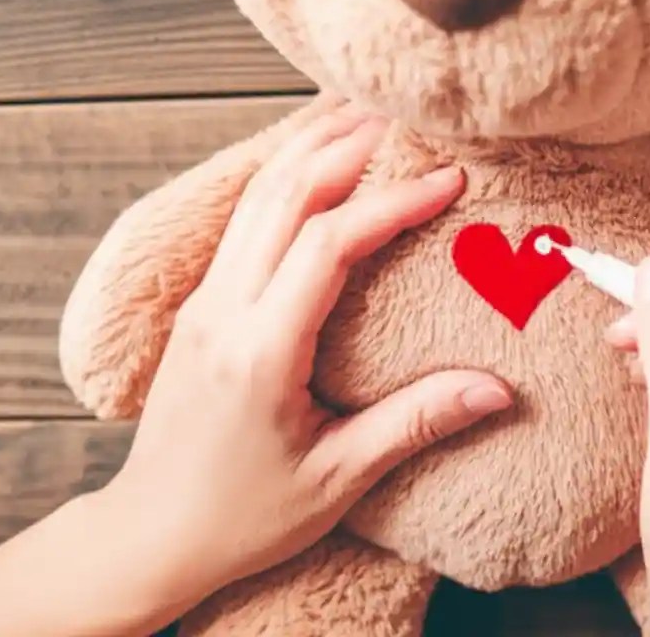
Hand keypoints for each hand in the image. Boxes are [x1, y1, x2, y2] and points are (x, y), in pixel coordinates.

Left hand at [93, 106, 510, 615]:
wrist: (151, 533)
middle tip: (408, 115)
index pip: (329, 243)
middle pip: (283, 194)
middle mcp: (223, 312)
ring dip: (309, 149)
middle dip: (346, 145)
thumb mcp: (338, 477)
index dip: (393, 201)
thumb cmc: (244, 516)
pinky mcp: (200, 309)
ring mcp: (204, 304)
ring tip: (362, 115)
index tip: (449, 178)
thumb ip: (416, 423)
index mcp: (260, 350)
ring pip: (255, 197)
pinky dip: (284, 180)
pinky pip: (243, 221)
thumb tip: (498, 390)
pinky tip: (314, 168)